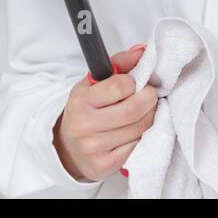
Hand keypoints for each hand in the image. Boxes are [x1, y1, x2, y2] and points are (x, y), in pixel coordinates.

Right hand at [54, 45, 155, 181]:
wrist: (68, 147)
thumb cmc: (87, 110)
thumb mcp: (94, 83)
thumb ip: (118, 64)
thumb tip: (142, 51)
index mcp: (81, 100)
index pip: (121, 86)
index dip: (135, 82)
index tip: (135, 83)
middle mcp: (84, 125)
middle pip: (134, 110)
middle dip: (150, 99)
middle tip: (149, 95)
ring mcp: (93, 148)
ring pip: (140, 128)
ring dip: (149, 117)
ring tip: (143, 112)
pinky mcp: (104, 165)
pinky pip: (137, 147)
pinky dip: (141, 137)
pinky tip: (134, 131)